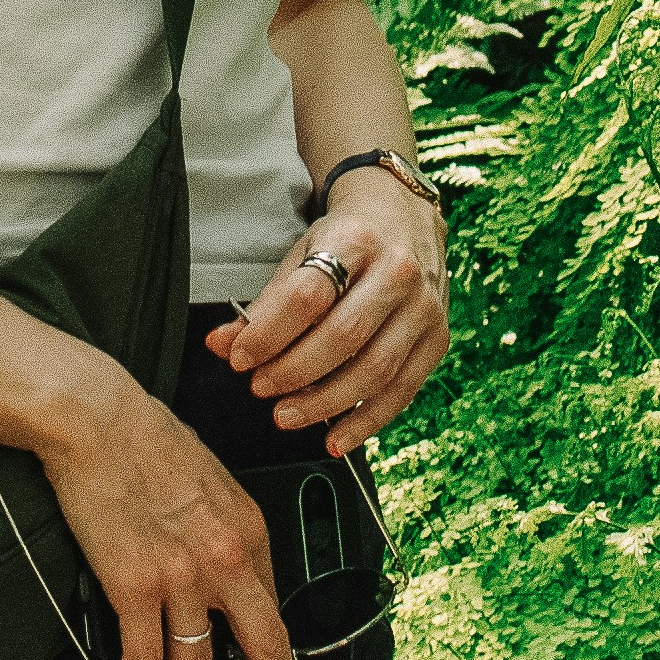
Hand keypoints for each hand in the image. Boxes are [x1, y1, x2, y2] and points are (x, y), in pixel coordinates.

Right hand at [36, 363, 294, 659]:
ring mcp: (182, 575)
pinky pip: (143, 657)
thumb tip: (219, 569)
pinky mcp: (135, 586)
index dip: (269, 642)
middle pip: (267, 646)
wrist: (95, 418)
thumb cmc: (142, 436)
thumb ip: (223, 527)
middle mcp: (226, 557)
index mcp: (248, 528)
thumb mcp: (210, 479)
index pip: (274, 604)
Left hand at [208, 175, 448, 460]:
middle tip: (260, 389)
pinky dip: (365, 423)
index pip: (308, 296)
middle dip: (294, 372)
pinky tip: (335, 439)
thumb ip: (265, 304)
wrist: (405, 220)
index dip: (269, 334)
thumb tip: (221, 346)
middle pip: (343, 336)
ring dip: (324, 404)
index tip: (239, 357)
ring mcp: (424, 308)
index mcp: (357, 240)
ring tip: (286, 415)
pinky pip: (402, 392)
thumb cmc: (347, 241)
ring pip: (375, 370)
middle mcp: (399, 272)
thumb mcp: (302, 255)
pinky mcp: (437, 340)